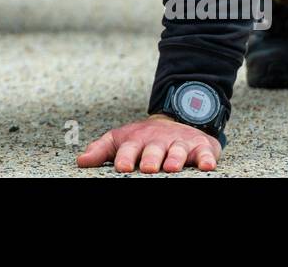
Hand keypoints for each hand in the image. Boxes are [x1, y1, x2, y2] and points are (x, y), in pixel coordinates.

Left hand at [76, 114, 221, 173]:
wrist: (176, 120)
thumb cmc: (143, 138)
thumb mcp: (120, 139)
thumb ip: (101, 150)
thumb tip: (80, 161)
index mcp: (137, 140)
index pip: (129, 149)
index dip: (126, 158)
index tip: (122, 167)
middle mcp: (158, 141)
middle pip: (154, 151)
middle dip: (151, 159)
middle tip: (148, 168)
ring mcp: (179, 143)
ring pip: (178, 151)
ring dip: (175, 158)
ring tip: (172, 167)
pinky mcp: (200, 147)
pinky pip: (205, 153)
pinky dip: (207, 159)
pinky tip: (207, 166)